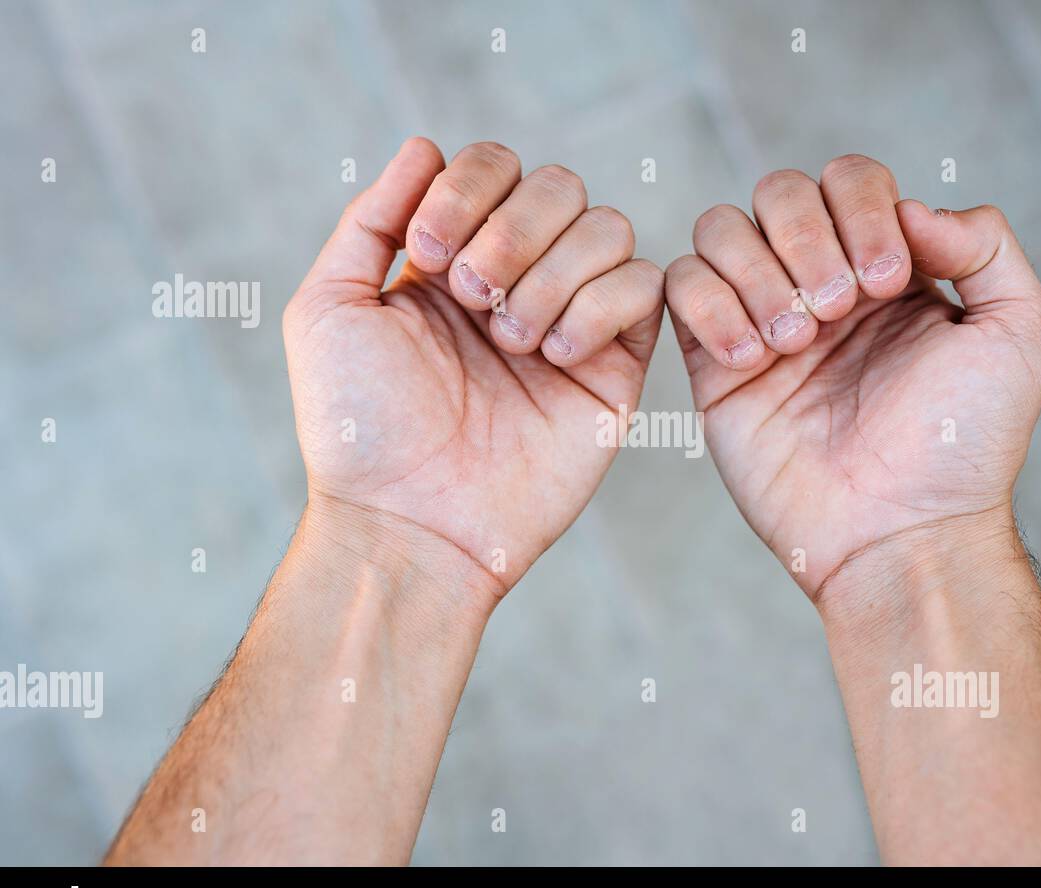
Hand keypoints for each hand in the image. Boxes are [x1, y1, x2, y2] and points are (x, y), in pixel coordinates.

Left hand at [284, 138, 663, 598]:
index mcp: (453, 257)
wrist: (410, 523)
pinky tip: (554, 356)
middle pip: (559, 184)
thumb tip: (424, 146)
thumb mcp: (330, 307)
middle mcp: (517, 279)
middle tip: (471, 297)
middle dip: (511, 229)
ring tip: (511, 339)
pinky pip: (645, 287)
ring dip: (552, 272)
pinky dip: (599, 307)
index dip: (468, 189)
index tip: (424, 258)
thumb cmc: (359, 426)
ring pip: (608, 227)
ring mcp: (571, 320)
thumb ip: (372, 219)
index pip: (494, 166)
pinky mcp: (616, 367)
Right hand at [665, 155, 1040, 603]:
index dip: (862, 209)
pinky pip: (680, 287)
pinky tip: (754, 360)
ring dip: (758, 272)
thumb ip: (986, 243)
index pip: (850, 179)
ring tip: (795, 339)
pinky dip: (711, 307)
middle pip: (778, 191)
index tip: (888, 282)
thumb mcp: (1019, 332)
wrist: (901, 531)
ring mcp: (764, 320)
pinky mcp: (715, 365)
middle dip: (805, 237)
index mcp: (888, 268)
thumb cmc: (963, 444)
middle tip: (837, 311)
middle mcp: (822, 284)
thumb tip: (913, 207)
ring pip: (719, 228)